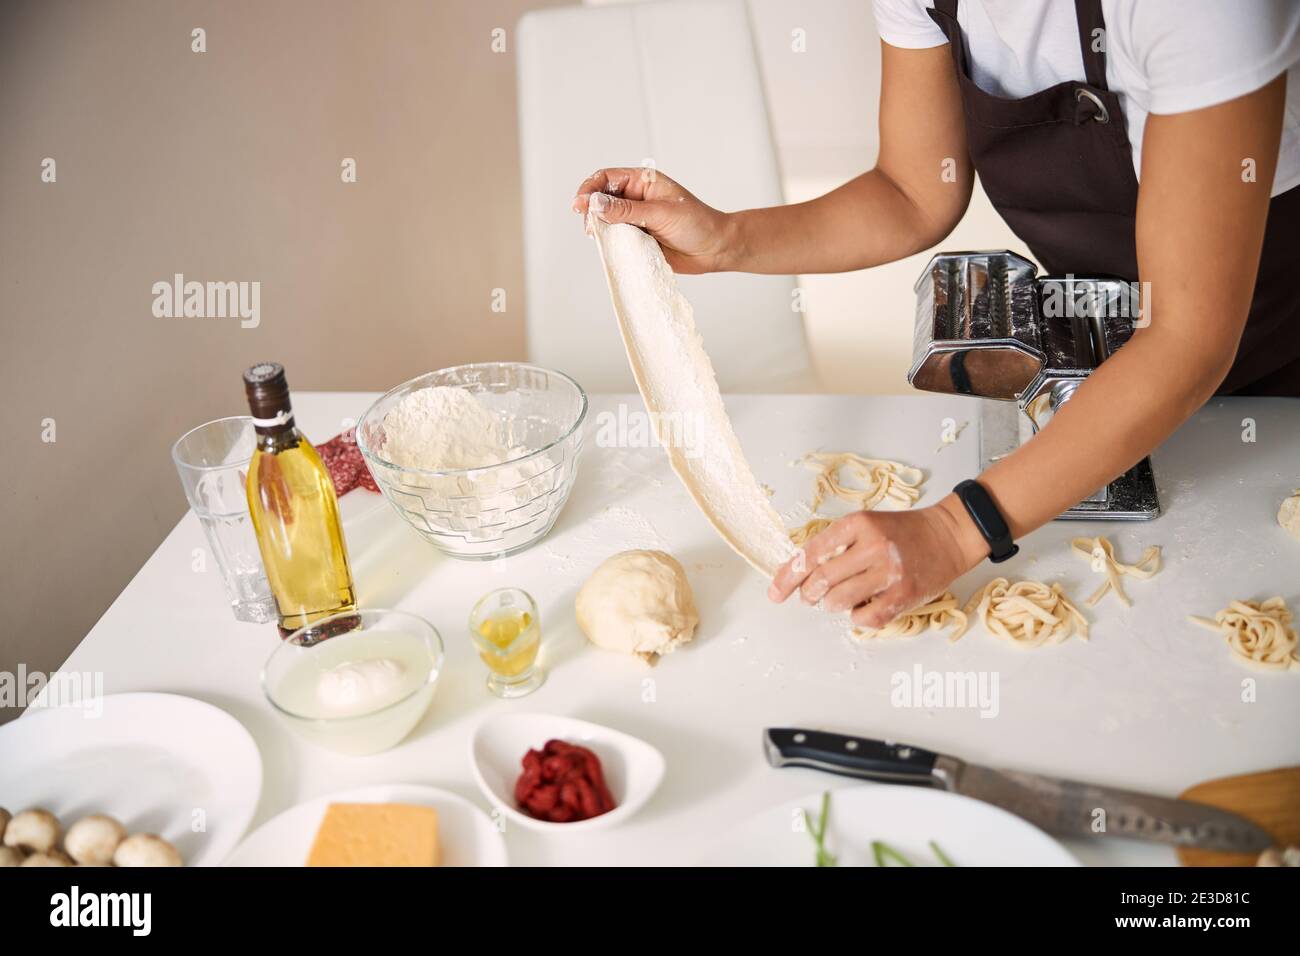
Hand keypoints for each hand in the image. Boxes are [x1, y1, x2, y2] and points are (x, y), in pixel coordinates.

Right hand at [572, 167, 736, 273]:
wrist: (715, 250)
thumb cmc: (697, 224)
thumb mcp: (661, 213)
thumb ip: (627, 210)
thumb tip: (596, 204)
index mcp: (643, 182)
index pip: (607, 178)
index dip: (590, 189)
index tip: (580, 204)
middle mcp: (636, 198)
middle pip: (601, 199)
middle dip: (590, 209)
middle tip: (589, 225)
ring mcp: (635, 219)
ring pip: (606, 220)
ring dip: (598, 227)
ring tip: (597, 236)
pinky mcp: (637, 239)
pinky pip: (616, 238)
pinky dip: (608, 242)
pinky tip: (607, 246)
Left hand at [767, 495, 988, 627]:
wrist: (948, 535)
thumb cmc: (903, 532)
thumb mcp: (866, 525)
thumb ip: (836, 544)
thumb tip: (800, 573)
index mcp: (858, 524)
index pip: (811, 553)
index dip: (788, 576)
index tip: (776, 592)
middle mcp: (872, 546)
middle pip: (820, 580)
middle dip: (808, 594)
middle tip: (810, 597)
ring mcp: (889, 571)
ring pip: (838, 601)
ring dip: (832, 605)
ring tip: (841, 598)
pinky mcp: (903, 595)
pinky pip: (864, 617)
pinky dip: (856, 617)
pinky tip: (862, 607)